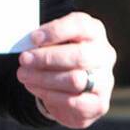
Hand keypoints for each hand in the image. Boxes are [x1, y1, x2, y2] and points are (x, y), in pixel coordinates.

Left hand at [16, 11, 115, 128]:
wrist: (75, 89)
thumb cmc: (61, 57)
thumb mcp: (56, 42)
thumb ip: (45, 41)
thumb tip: (29, 47)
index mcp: (95, 32)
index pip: (81, 26)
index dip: (56, 31)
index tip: (33, 38)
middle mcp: (104, 55)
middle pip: (80, 55)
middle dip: (48, 58)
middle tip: (25, 59)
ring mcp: (105, 80)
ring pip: (75, 80)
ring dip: (44, 78)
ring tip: (24, 75)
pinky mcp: (99, 103)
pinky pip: (73, 101)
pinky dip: (50, 95)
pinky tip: (35, 88)